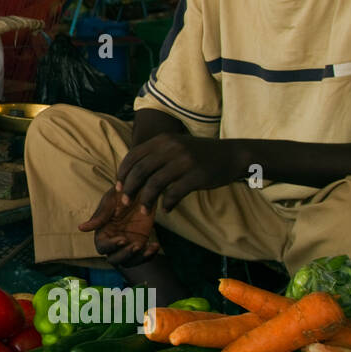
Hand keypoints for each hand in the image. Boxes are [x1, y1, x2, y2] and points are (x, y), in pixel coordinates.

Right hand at [79, 186, 160, 266]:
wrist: (141, 188)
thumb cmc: (122, 192)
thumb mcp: (110, 201)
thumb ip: (99, 217)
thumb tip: (81, 228)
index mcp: (102, 231)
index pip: (102, 247)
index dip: (111, 246)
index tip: (123, 239)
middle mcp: (113, 240)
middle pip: (114, 259)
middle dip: (124, 255)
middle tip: (135, 246)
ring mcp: (128, 243)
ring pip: (128, 262)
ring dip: (137, 258)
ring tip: (146, 247)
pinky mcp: (141, 242)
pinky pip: (144, 256)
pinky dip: (150, 255)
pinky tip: (155, 245)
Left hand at [116, 134, 244, 213]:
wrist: (232, 155)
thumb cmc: (199, 155)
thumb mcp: (175, 147)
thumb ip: (155, 156)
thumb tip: (131, 176)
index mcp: (162, 140)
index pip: (133, 155)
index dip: (122, 173)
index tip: (118, 187)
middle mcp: (171, 147)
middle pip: (140, 170)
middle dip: (129, 188)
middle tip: (125, 202)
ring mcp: (184, 161)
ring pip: (155, 183)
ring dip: (146, 200)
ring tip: (144, 211)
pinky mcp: (196, 175)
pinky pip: (174, 193)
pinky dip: (167, 203)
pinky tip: (167, 209)